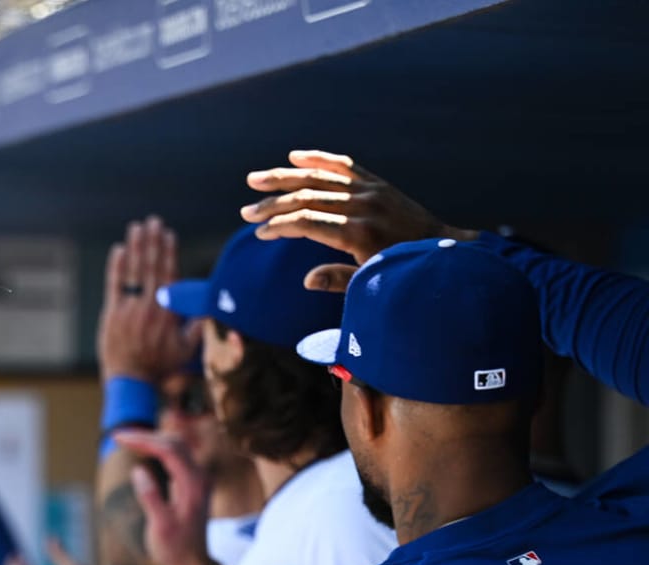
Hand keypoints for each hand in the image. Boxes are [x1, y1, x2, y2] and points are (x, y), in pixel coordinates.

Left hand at [99, 216, 197, 380]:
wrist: (132, 380)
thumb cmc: (161, 366)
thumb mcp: (187, 349)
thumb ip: (199, 326)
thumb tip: (211, 306)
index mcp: (168, 312)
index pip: (169, 274)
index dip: (168, 252)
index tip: (168, 234)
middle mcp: (150, 306)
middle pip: (152, 266)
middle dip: (153, 241)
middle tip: (153, 221)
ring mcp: (130, 308)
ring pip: (134, 271)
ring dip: (137, 246)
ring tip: (138, 227)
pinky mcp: (112, 313)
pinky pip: (115, 284)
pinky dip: (117, 266)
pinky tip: (119, 249)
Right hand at [111, 430, 211, 564]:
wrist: (192, 564)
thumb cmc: (174, 549)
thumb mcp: (160, 527)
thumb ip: (151, 498)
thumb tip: (137, 471)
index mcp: (193, 485)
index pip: (168, 449)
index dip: (143, 439)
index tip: (118, 438)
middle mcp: (200, 477)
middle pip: (174, 442)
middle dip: (146, 435)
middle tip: (118, 436)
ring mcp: (199, 479)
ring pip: (177, 446)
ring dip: (152, 439)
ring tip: (127, 440)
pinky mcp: (194, 483)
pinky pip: (178, 456)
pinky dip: (158, 448)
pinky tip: (143, 451)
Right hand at [241, 149, 477, 291]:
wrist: (445, 250)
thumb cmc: (405, 273)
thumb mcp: (372, 283)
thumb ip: (339, 280)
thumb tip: (307, 279)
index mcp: (359, 233)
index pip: (307, 222)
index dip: (279, 226)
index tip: (259, 233)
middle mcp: (363, 206)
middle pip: (306, 197)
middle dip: (272, 204)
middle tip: (246, 211)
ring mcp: (371, 191)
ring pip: (319, 177)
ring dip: (284, 178)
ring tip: (255, 180)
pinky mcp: (377, 183)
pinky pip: (344, 165)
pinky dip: (319, 158)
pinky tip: (295, 156)